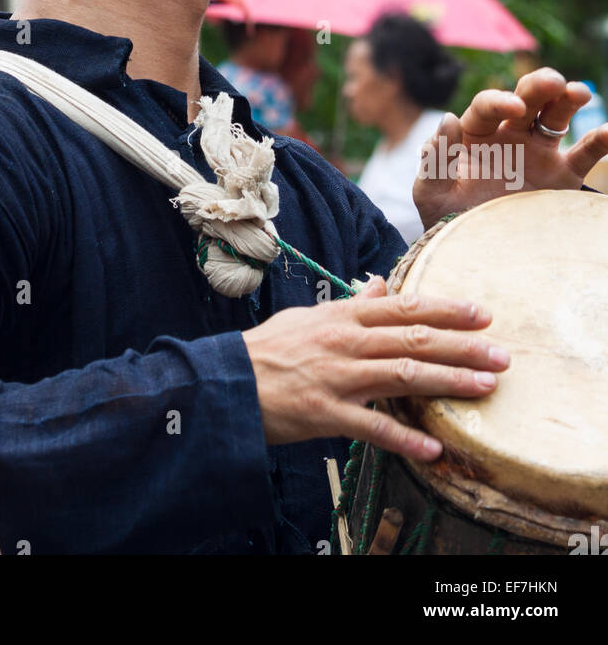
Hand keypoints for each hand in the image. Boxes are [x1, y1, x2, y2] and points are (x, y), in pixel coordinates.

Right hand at [241, 275, 508, 456]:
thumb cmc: (271, 348)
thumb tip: (382, 284)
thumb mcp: (311, 316)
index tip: (483, 314)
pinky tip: (433, 448)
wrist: (229, 382)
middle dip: (463, 348)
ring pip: (403, 376)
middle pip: (414, 340)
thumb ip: (352, 303)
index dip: (447, 310)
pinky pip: (372, 427)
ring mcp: (338, 378)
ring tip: (484, 389)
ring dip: (448, 383)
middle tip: (502, 356)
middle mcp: (347, 343)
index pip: (405, 307)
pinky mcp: (327, 414)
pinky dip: (404, 438)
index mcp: (345, 317)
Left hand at [414, 68, 607, 231]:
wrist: (477, 254)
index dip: (499, 100)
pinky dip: (601, 141)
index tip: (514, 107)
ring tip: (578, 92)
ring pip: (555, 116)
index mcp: (476, 133)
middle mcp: (508, 135)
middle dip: (538, 85)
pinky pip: (585, 154)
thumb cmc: (447, 221)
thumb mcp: (432, 193)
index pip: (487, 106)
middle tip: (554, 82)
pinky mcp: (561, 176)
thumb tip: (448, 118)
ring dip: (568, 98)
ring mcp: (537, 153)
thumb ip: (437, 157)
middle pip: (525, 99)